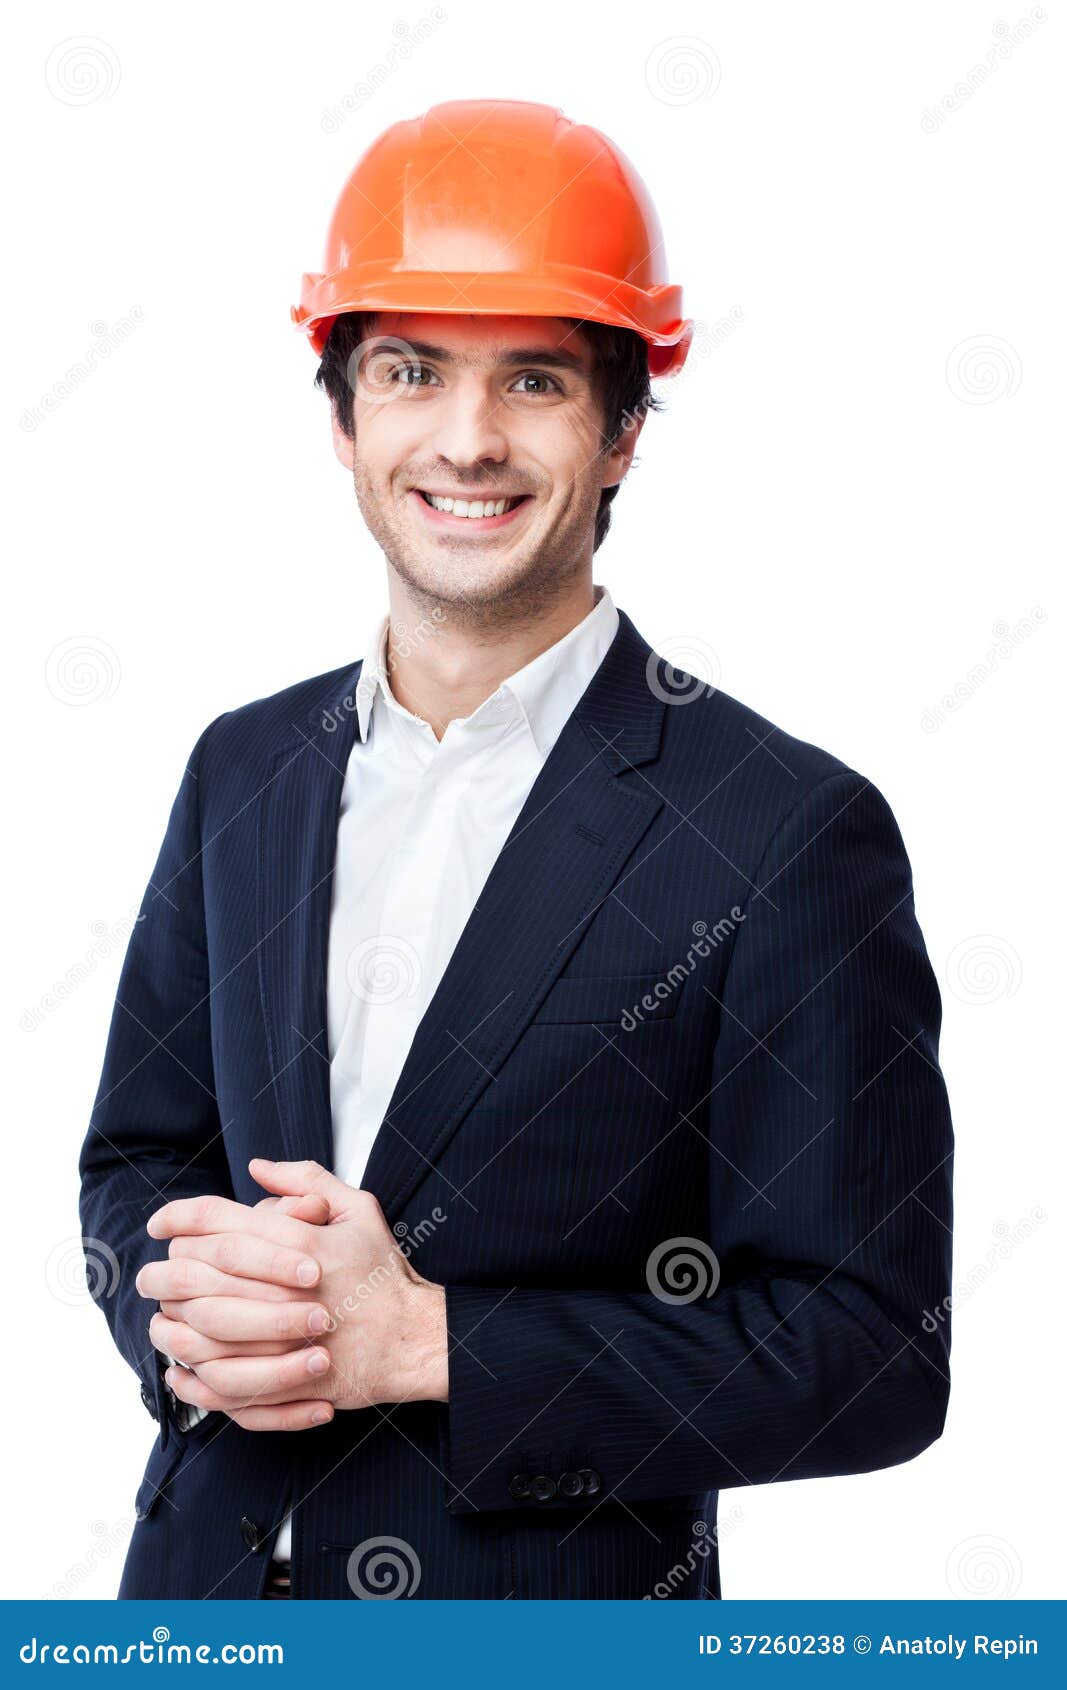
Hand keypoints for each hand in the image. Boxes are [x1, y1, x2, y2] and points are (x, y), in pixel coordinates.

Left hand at [141, 1161, 447, 1429]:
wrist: (412, 1338)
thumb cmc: (384, 1274)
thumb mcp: (358, 1210)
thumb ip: (308, 1180)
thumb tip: (258, 1167)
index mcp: (301, 1244)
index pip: (222, 1223)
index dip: (181, 1218)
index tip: (160, 1223)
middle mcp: (288, 1291)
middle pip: (201, 1278)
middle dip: (164, 1275)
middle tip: (148, 1276)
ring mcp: (287, 1341)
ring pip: (203, 1335)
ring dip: (172, 1328)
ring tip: (160, 1322)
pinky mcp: (288, 1383)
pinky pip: (225, 1385)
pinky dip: (196, 1380)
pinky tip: (182, 1370)